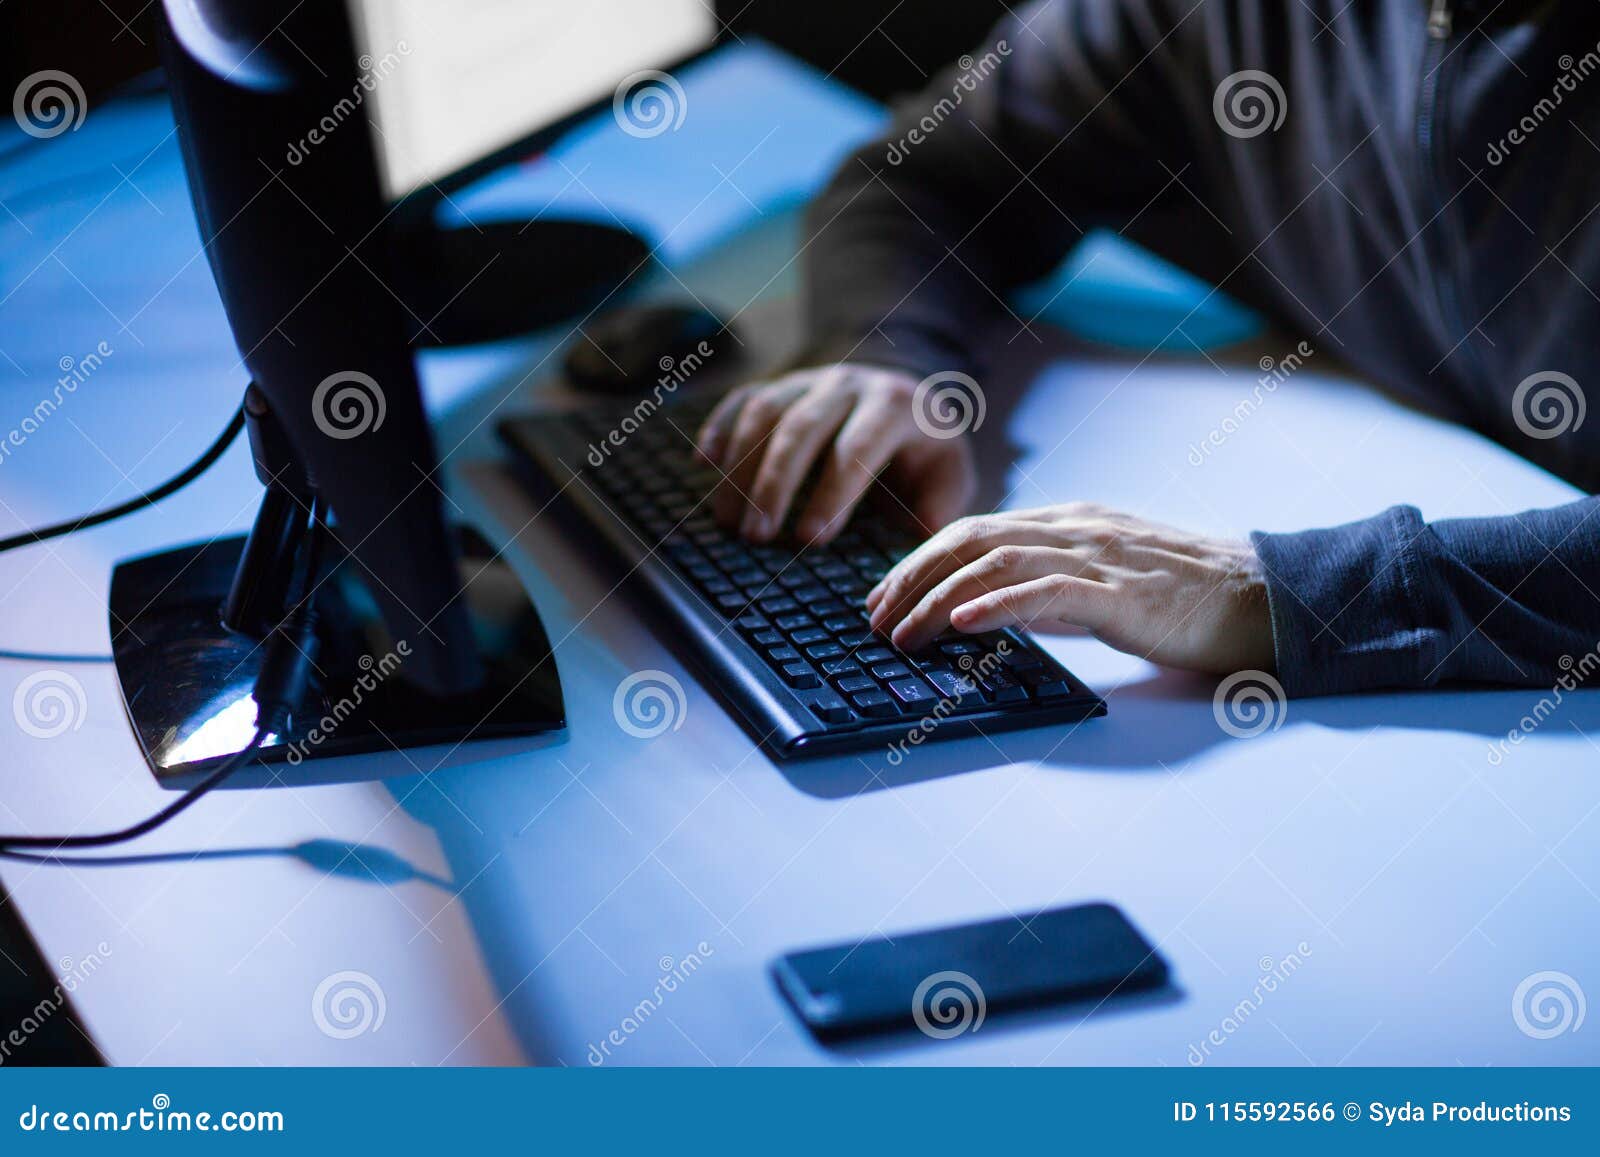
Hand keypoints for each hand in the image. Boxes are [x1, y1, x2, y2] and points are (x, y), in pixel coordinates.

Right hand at [694, 363, 974, 543]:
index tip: (810, 539)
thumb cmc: (925, 451)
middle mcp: (848, 384)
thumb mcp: (950, 474)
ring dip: (741, 466)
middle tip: (756, 536)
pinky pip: (743, 398)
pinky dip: (720, 427)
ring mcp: (810, 379)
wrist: (910, 397)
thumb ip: (940, 504)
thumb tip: (921, 534)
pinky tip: (703, 463)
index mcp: (893, 406)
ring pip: (766, 412)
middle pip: (801, 428)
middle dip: (775, 484)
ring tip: (726, 519)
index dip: (832, 494)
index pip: (856, 449)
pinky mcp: (783, 383)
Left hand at [865, 502, 1275, 673]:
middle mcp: (1075, 529)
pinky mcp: (1120, 593)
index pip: (975, 530)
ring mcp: (1098, 556)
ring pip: (995, 561)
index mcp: (1070, 523)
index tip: (884, 596)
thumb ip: (1049, 588)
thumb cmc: (1187, 599)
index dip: (920, 560)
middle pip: (970, 538)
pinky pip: (1045, 591)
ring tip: (903, 632)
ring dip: (938, 598)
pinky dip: (996, 605)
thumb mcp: (1104, 583)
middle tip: (873, 616)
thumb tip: (987, 610)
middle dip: (911, 576)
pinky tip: (961, 624)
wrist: (1264, 600)